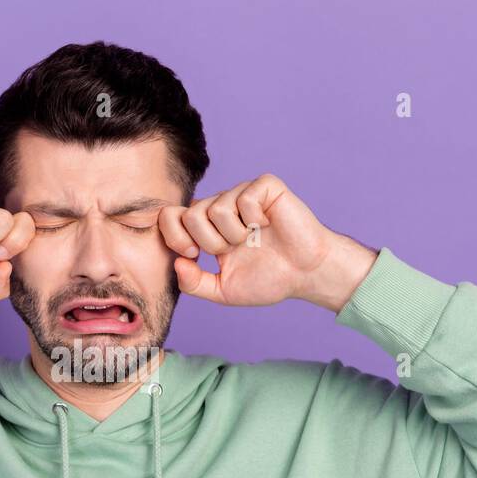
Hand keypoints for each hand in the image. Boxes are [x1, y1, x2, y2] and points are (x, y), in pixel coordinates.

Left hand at [158, 174, 378, 312]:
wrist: (306, 274)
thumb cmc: (269, 280)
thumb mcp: (223, 291)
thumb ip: (194, 283)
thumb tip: (175, 263)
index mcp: (207, 228)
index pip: (170, 216)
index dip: (174, 236)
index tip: (193, 256)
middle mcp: (221, 206)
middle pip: (190, 214)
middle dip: (209, 242)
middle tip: (232, 250)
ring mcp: (242, 194)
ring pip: (215, 207)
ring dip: (234, 234)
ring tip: (252, 240)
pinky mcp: (265, 187)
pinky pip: (244, 197)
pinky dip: (254, 219)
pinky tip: (267, 225)